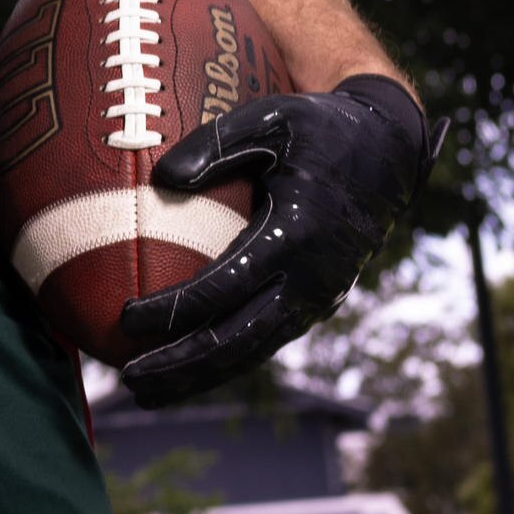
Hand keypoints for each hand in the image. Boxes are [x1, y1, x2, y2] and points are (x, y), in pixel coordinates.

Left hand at [116, 75, 433, 405]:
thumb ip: (217, 144)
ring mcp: (315, 298)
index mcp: (296, 235)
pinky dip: (223, 363)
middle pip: (236, 339)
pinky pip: (264, 342)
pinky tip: (183, 373)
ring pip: (251, 352)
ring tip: (146, 394)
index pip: (224, 286)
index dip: (173, 309)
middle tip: (128, 378)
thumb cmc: (319, 130)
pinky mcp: (314, 305)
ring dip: (198, 378)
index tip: (125, 318)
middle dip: (180, 364)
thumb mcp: (272, 119)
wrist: (388, 154)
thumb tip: (163, 180)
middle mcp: (309, 279)